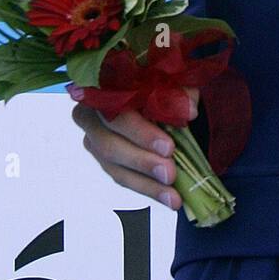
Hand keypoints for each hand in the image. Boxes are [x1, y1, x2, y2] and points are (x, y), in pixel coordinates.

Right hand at [71, 86, 199, 210]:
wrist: (151, 90)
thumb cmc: (156, 82)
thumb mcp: (168, 81)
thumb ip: (177, 93)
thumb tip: (189, 110)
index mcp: (100, 87)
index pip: (115, 113)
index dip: (140, 132)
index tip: (168, 147)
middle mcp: (89, 114)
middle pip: (109, 144)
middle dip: (142, 162)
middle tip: (170, 173)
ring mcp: (93, 139)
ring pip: (115, 167)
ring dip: (146, 183)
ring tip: (173, 196)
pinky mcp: (105, 160)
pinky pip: (122, 178)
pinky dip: (147, 189)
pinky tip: (169, 198)